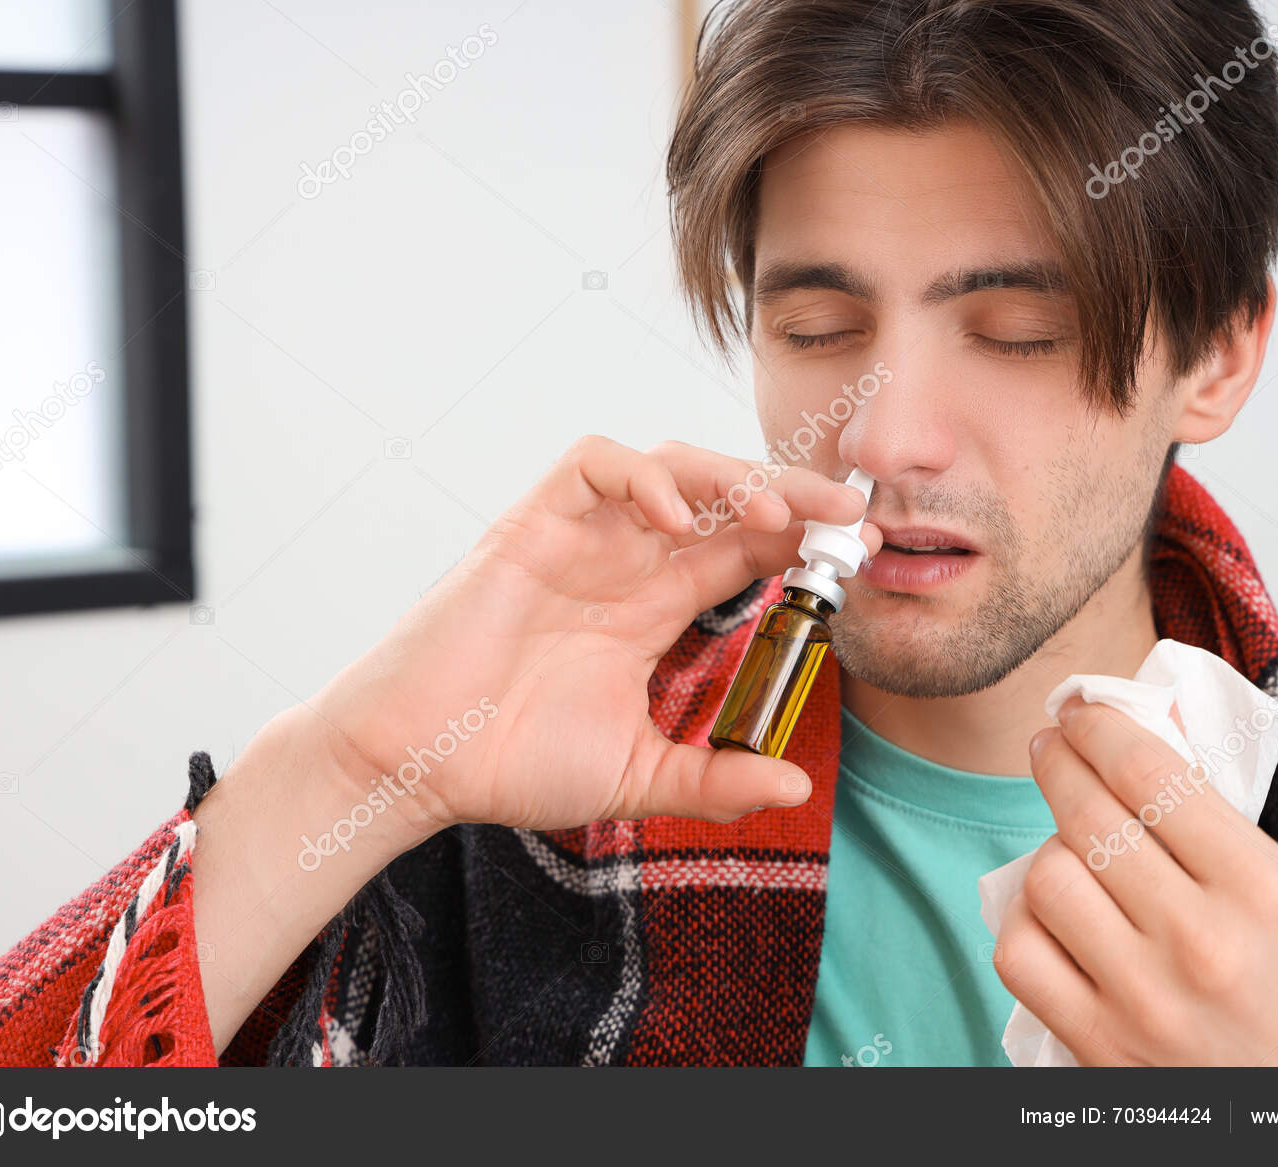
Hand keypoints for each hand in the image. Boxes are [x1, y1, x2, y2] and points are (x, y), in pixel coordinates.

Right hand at [311, 435, 879, 849]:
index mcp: (654, 609)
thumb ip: (714, 779)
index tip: (860, 551)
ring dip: (728, 476)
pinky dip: (639, 474)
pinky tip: (674, 514)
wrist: (417, 763)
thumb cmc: (510, 761)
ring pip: (670, 465)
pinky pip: (593, 465)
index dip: (804, 542)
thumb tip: (795, 784)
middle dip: (791, 494)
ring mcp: (583, 538)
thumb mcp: (636, 777)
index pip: (746, 551)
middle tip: (848, 512)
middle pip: (724, 497)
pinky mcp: (533, 524)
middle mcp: (627, 562)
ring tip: (776, 512)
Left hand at [992, 695, 1277, 1065]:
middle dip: (1057, 762)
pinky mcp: (1095, 1042)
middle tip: (1050, 746)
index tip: (1078, 711)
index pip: (1150, 773)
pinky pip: (1019, 950)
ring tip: (1069, 849)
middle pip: (1088, 814)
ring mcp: (1142, 997)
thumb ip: (1208, 817)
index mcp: (1259, 889)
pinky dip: (1025, 921)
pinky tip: (1051, 914)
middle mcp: (1200, 940)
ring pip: (1047, 875)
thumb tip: (1131, 724)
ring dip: (1050, 851)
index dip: (1099, 726)